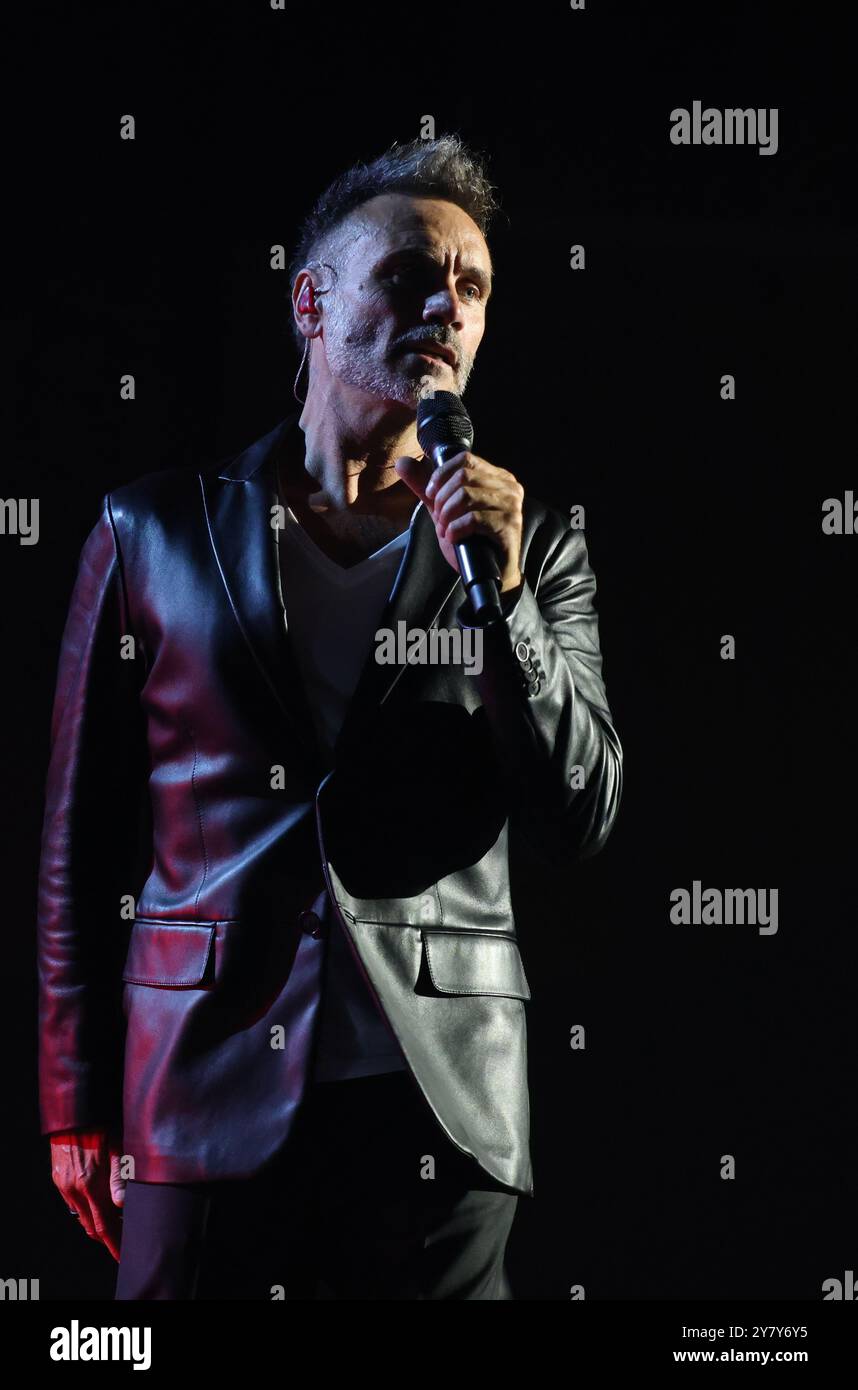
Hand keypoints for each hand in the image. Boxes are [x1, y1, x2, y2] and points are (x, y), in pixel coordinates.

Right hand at [49, 1127, 125, 1261]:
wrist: (72, 1113)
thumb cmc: (100, 1125)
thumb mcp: (117, 1146)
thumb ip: (119, 1176)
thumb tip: (123, 1204)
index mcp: (91, 1185)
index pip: (105, 1226)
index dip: (115, 1243)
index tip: (124, 1255)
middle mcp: (74, 1189)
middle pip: (92, 1227)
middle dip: (108, 1238)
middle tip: (125, 1242)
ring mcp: (64, 1185)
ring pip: (82, 1217)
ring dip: (97, 1225)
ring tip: (116, 1225)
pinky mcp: (58, 1179)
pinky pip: (73, 1204)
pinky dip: (87, 1211)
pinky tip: (99, 1206)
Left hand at [395, 451, 523, 592]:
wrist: (491, 573)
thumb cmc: (471, 541)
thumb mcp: (444, 510)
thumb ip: (425, 487)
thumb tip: (402, 462)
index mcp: (497, 477)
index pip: (465, 459)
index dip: (441, 475)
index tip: (431, 495)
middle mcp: (509, 487)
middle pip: (464, 476)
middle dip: (442, 499)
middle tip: (439, 519)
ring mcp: (511, 506)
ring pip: (466, 495)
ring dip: (447, 516)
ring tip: (445, 530)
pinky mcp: (508, 526)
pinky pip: (473, 519)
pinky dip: (455, 529)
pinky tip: (453, 538)